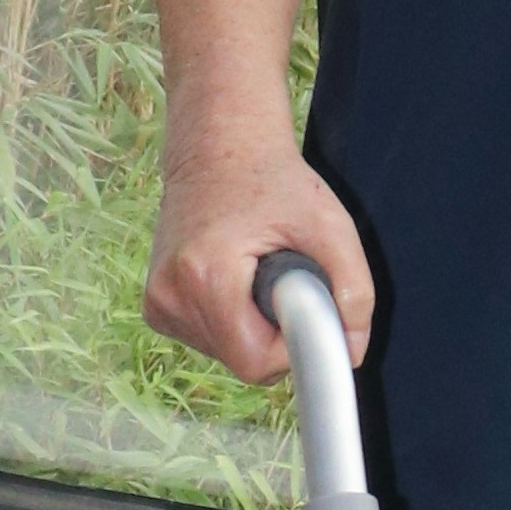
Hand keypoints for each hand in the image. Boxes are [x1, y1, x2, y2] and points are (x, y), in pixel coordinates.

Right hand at [143, 132, 374, 386]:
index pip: (255, 362)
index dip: (289, 347)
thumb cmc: (275, 181)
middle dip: (274, 335)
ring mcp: (158, 302)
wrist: (218, 147)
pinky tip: (234, 278)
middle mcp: (170, 295)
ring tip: (256, 271)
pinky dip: (230, 321)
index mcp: (205, 277)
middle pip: (241, 361)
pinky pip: (207, 339)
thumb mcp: (330, 225)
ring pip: (225, 353)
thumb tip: (352, 353)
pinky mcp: (155, 305)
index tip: (302, 309)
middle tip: (283, 281)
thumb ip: (355, 290)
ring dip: (253, 328)